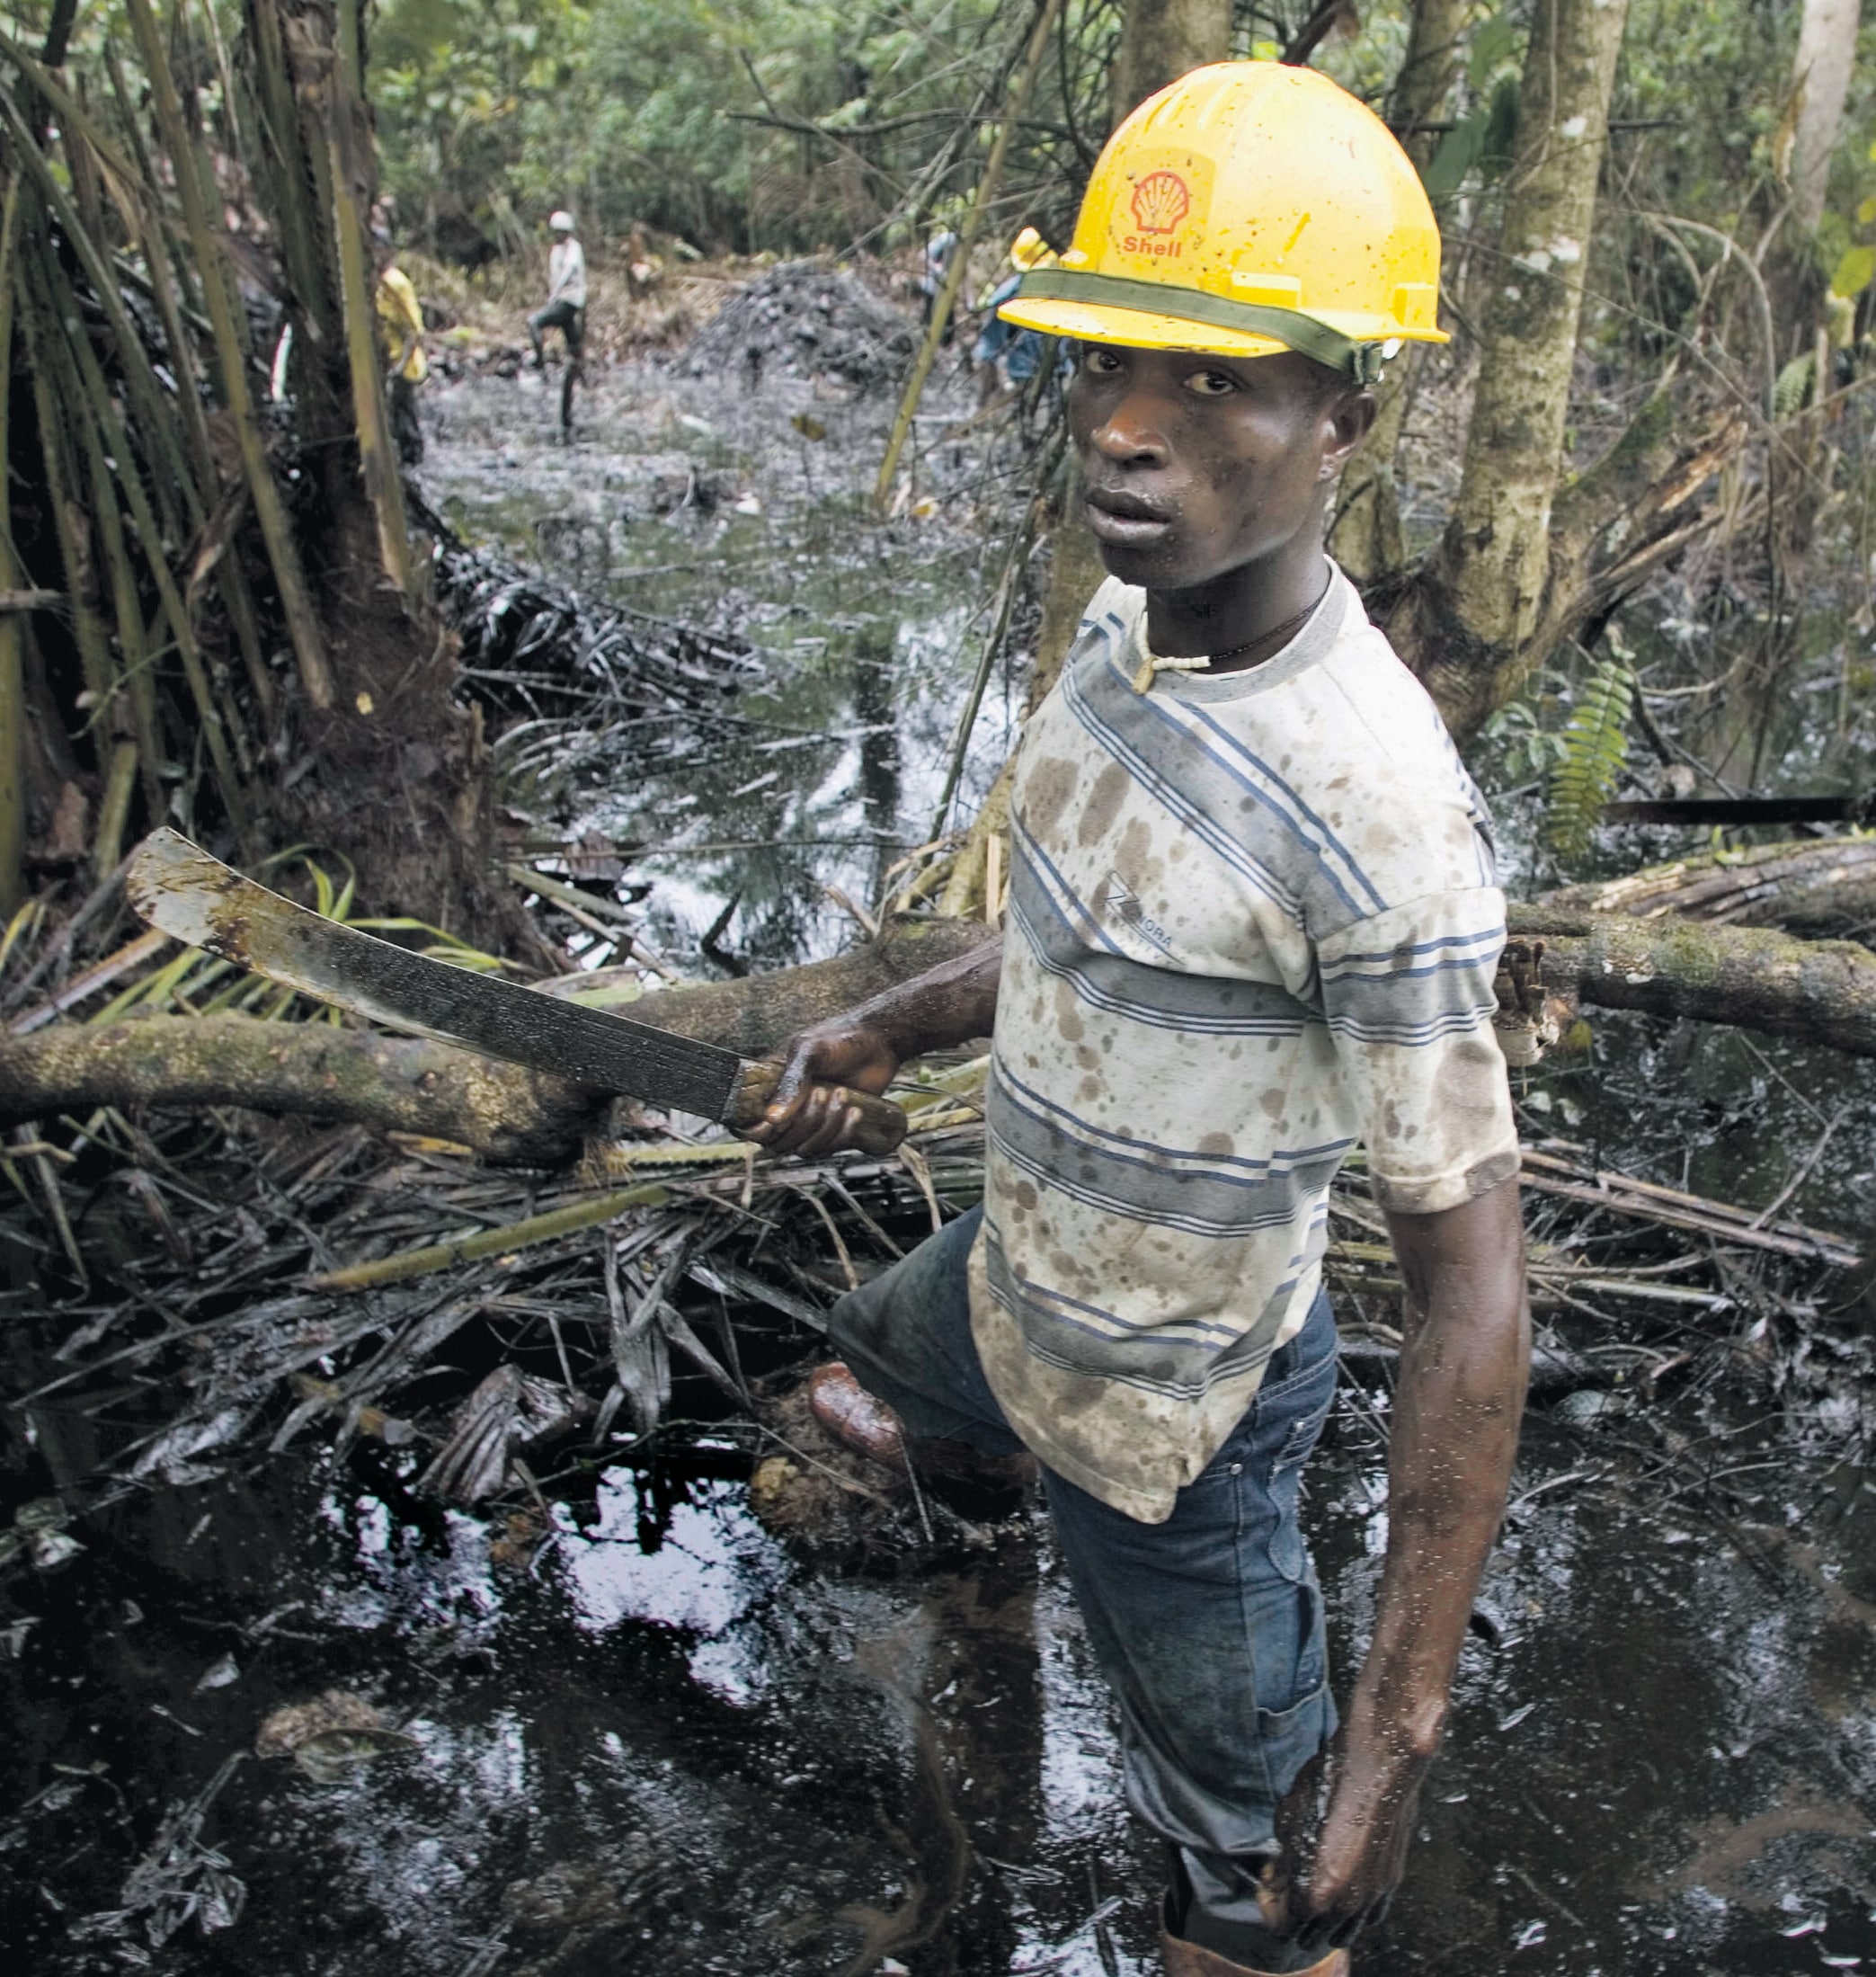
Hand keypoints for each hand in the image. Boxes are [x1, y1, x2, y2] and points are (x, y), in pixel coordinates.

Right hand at [739, 1016, 901, 1157]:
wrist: (879, 1042)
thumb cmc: (840, 1039)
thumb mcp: (810, 1051)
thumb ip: (791, 1082)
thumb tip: (772, 1118)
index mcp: (768, 1086)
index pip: (746, 1121)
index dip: (755, 1130)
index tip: (774, 1122)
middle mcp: (785, 1108)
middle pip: (778, 1142)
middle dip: (804, 1122)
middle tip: (822, 1091)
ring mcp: (808, 1121)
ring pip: (804, 1148)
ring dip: (826, 1126)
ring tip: (842, 1094)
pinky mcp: (831, 1130)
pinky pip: (829, 1148)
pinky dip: (843, 1133)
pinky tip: (855, 1111)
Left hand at [1287, 1733, 1430, 1946]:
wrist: (1377, 1768)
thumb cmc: (1328, 1787)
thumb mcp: (1287, 1821)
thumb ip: (1282, 1861)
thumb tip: (1277, 1878)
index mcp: (1312, 1894)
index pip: (1281, 1927)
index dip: (1270, 1906)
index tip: (1269, 1886)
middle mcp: (1343, 1907)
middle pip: (1311, 1936)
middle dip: (1295, 1916)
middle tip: (1289, 1889)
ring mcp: (1370, 1899)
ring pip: (1343, 1933)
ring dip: (1325, 1921)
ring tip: (1316, 1896)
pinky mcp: (1390, 1885)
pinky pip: (1370, 1916)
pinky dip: (1354, 1912)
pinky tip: (1345, 1893)